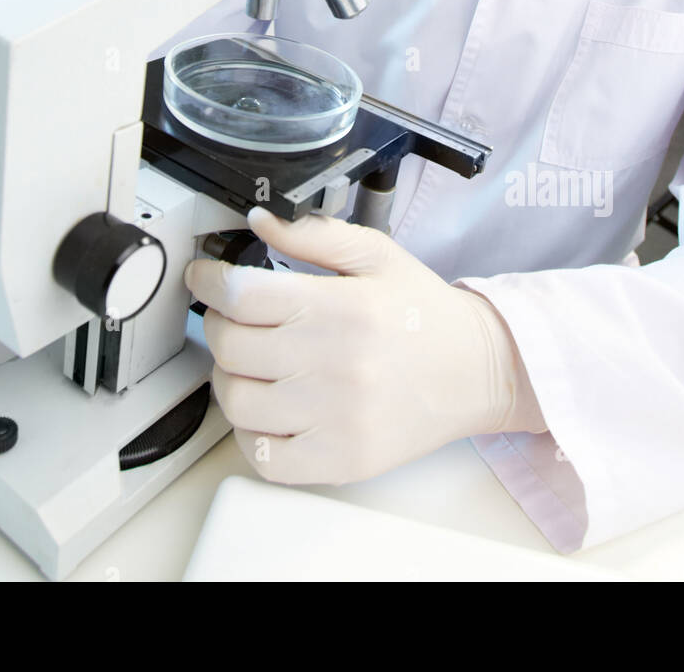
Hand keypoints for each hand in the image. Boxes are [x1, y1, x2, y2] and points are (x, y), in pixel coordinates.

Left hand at [186, 207, 533, 485]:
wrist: (478, 371)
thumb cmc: (424, 314)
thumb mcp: (376, 255)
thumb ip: (312, 234)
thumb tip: (258, 222)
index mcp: (341, 308)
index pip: (241, 294)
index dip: (208, 281)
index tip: (205, 277)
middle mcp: (335, 365)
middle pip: (230, 346)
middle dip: (218, 323)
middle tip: (232, 316)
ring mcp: (336, 420)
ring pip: (237, 402)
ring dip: (229, 377)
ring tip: (249, 362)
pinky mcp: (341, 461)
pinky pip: (263, 457)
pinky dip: (250, 432)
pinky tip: (268, 407)